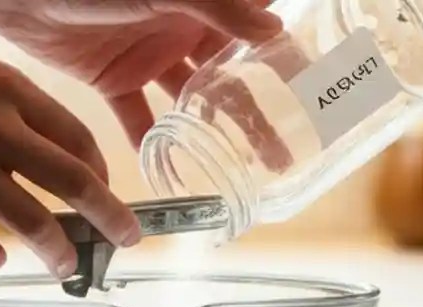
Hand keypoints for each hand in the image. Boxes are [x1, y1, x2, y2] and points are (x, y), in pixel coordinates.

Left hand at [0, 0, 282, 147]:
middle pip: (227, 77)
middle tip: (281, 154)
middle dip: (255, 112)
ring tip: (240, 170)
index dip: (281, 60)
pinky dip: (149, 144)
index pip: (251, 31)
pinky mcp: (112, 75)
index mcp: (199, 2)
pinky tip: (166, 175)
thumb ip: (219, 9)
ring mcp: (147, 52)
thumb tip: (274, 32)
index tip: (311, 94)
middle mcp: (179, 27)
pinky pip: (136, 117)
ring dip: (213, 135)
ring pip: (189, 102)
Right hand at [0, 22, 140, 272]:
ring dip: (60, 253)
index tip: (106, 190)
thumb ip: (2, 107)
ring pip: (37, 224)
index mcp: (7, 89)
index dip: (102, 172)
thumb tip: (34, 150)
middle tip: (127, 240)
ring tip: (68, 267)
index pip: (79, 139)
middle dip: (112, 219)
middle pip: (77, 184)